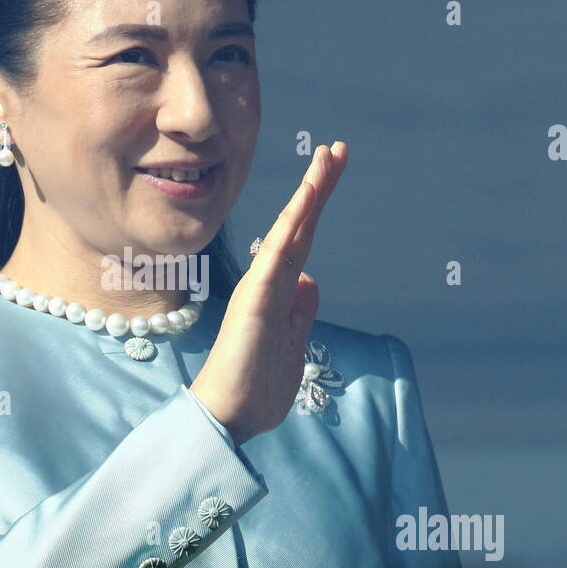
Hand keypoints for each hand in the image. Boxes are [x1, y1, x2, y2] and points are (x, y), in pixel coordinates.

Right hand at [191, 141, 348, 445]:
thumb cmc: (256, 388)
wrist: (229, 417)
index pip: (303, 239)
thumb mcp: (293, 345)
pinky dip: (291, 226)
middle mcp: (269, 283)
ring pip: (289, 232)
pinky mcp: (256, 303)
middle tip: (337, 150)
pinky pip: (277, 257)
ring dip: (309, 194)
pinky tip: (306, 201)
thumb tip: (311, 280)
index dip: (317, 205)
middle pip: (299, 225)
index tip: (332, 170)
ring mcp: (262, 290)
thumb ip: (301, 312)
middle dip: (319, 186)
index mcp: (280, 292)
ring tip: (327, 159)